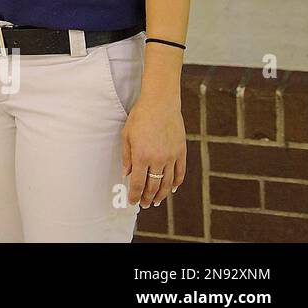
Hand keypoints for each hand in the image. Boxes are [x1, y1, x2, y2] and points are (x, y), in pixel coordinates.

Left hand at [122, 93, 186, 208]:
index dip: (135, 195)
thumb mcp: (126, 135)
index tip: (133, 201)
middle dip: (147, 197)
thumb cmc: (140, 117)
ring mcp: (171, 157)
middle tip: (144, 204)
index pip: (137, 183)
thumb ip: (126, 156)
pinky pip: (180, 173)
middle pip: (153, 186)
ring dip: (162, 194)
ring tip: (156, 201)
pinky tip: (173, 189)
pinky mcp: (181, 152)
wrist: (160, 104)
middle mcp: (157, 159)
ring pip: (168, 183)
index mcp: (141, 156)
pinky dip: (177, 183)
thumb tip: (126, 174)